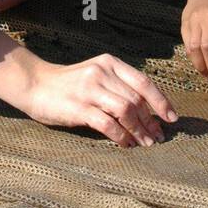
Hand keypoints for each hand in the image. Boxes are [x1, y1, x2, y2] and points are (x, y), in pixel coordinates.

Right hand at [0, 32, 178, 146]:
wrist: (35, 85)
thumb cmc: (69, 84)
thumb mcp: (96, 75)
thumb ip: (118, 86)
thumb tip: (148, 111)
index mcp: (110, 63)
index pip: (144, 82)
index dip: (161, 101)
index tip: (172, 118)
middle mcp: (102, 73)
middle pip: (137, 99)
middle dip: (152, 120)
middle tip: (158, 137)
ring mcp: (89, 90)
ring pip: (126, 111)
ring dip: (140, 130)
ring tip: (146, 143)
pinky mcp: (78, 108)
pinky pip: (108, 124)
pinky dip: (121, 136)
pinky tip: (126, 144)